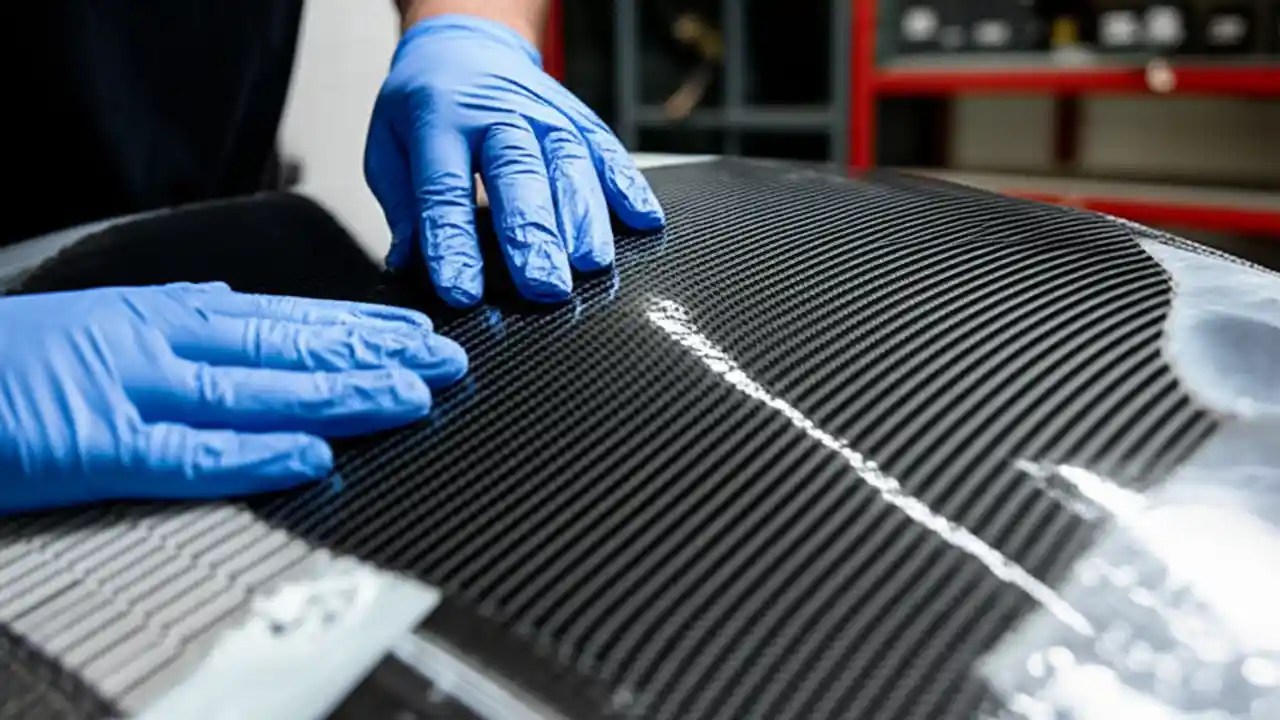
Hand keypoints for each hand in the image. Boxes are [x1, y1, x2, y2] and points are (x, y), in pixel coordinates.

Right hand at [0, 283, 467, 514]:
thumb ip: (181, 321)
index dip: (360, 328)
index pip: (287, 319)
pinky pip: (189, 454)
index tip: (419, 334)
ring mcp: (133, 389)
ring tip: (411, 398)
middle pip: (289, 349)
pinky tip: (312, 457)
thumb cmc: (16, 358)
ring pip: (259, 392)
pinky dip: (255, 454)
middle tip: (448, 363)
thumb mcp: (109, 320)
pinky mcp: (97, 444)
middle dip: (375, 356)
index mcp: (169, 316)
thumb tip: (245, 313)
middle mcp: (163, 342)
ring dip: (341, 396)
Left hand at [364, 14, 664, 306]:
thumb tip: (411, 265)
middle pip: (519, 175)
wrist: (465, 46)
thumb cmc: (427, 108)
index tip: (462, 291)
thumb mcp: (390, 147)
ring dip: (584, 216)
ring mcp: (545, 114)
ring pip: (570, 162)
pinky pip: (609, 149)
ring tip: (591, 264)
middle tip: (543, 285)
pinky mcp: (580, 118)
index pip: (444, 189)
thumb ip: (405, 207)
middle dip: (533, 234)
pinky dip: (629, 184)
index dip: (454, 243)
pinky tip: (643, 220)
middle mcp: (497, 114)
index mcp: (439, 120)